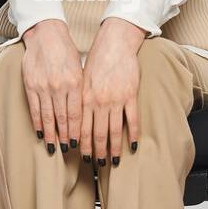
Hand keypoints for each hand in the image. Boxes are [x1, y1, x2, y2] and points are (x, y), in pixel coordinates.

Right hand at [21, 20, 82, 154]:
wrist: (46, 34)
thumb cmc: (65, 51)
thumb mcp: (79, 68)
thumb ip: (81, 90)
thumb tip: (84, 112)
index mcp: (75, 83)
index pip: (77, 114)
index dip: (77, 131)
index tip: (79, 144)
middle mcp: (60, 87)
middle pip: (63, 119)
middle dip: (66, 137)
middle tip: (68, 150)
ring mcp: (43, 87)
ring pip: (48, 116)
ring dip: (52, 134)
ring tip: (54, 147)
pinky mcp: (31, 85)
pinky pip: (34, 109)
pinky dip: (38, 123)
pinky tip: (41, 133)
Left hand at [80, 18, 144, 164]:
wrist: (115, 44)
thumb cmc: (97, 61)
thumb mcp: (82, 80)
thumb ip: (80, 99)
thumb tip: (74, 119)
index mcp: (84, 98)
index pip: (81, 128)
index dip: (82, 145)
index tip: (82, 157)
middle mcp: (98, 102)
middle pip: (97, 134)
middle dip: (97, 151)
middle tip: (98, 164)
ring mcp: (115, 100)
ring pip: (114, 130)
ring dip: (114, 148)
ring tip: (115, 161)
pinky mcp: (130, 95)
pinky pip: (132, 120)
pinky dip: (133, 135)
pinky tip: (133, 146)